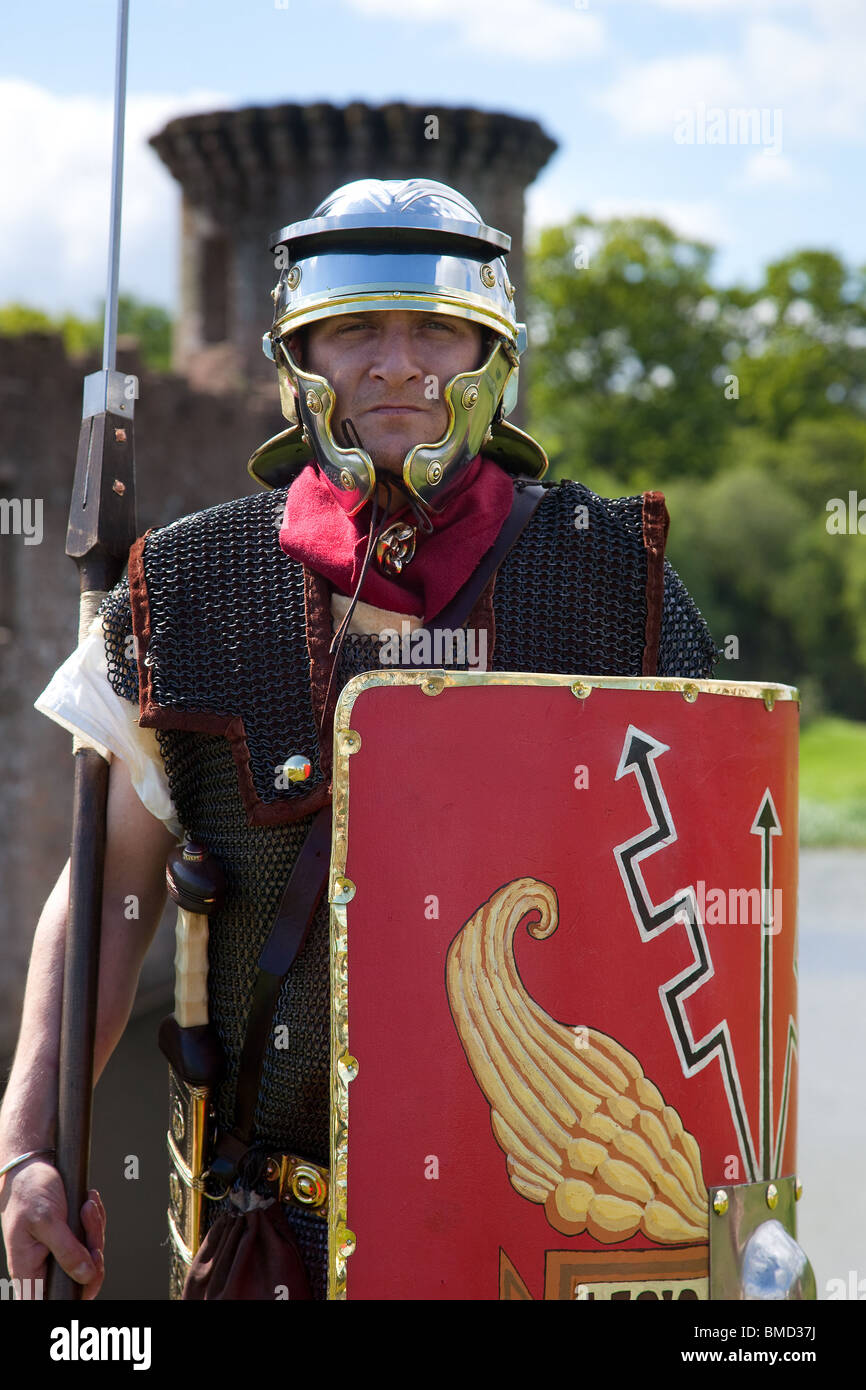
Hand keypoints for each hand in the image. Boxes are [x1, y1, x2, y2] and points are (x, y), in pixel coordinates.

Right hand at [0, 1158, 104, 1297]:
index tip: (94, 1266)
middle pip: (82, 1277)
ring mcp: (59, 1252)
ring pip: (91, 1255)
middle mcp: (45, 1266)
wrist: (31, 1166)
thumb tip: (86, 1274)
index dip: (80, 1291)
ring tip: (86, 1205)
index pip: (57, 1300)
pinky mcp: (70, 1237)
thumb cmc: (29, 1192)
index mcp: (30, 1272)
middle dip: (93, 1248)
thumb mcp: (47, 1220)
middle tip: (89, 1218)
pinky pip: (91, 1237)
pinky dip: (94, 1220)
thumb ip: (67, 1250)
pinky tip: (87, 1202)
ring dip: (94, 1228)